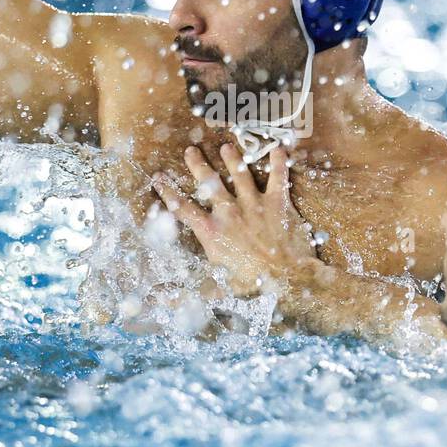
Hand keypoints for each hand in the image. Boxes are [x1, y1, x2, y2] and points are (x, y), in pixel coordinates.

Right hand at [152, 144, 317, 297]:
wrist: (288, 279)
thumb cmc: (252, 287)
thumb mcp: (217, 290)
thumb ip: (191, 289)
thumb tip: (161, 300)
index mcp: (211, 232)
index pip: (182, 208)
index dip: (168, 192)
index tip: (159, 177)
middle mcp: (229, 212)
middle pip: (209, 182)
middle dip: (198, 164)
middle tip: (191, 150)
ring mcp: (254, 204)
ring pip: (240, 173)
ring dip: (232, 158)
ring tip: (226, 146)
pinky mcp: (278, 203)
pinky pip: (278, 176)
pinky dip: (278, 161)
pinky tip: (278, 147)